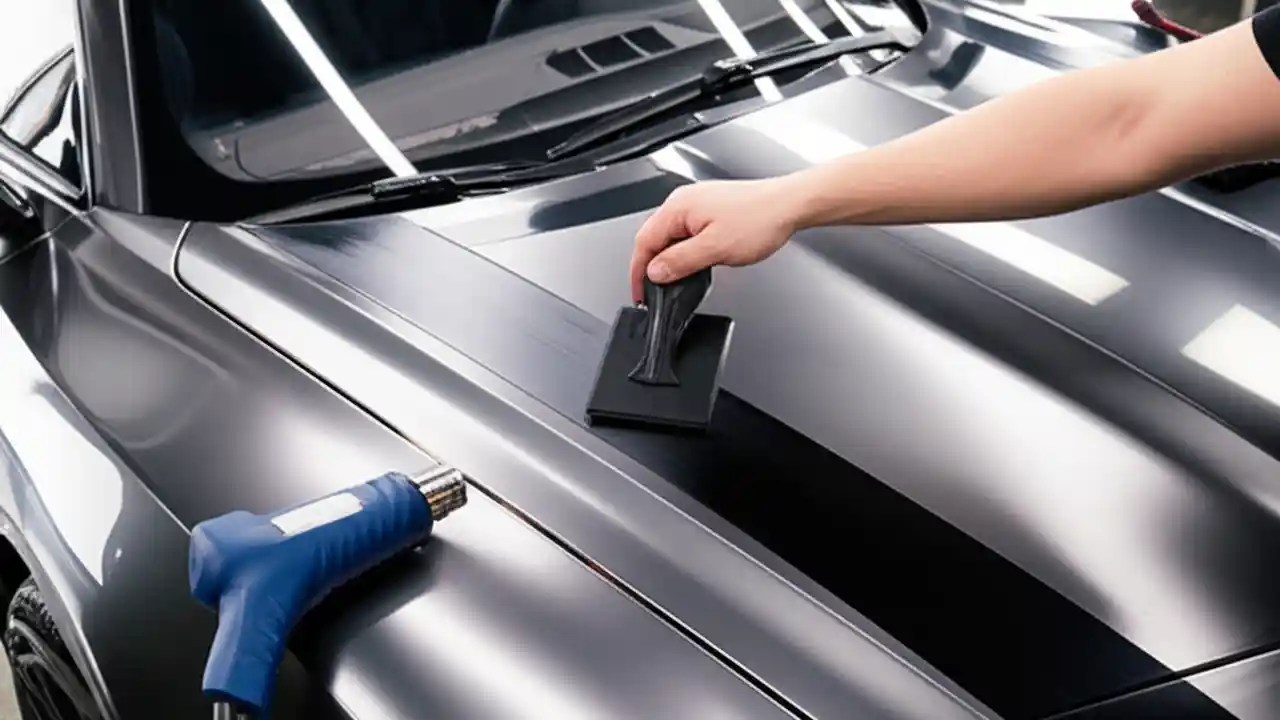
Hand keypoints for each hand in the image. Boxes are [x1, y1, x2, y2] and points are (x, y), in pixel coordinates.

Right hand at [629, 178, 802, 301]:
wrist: (790, 205)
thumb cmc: (759, 219)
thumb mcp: (714, 249)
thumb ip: (679, 261)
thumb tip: (655, 272)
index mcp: (678, 207)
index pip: (643, 241)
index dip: (637, 271)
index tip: (640, 292)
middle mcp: (684, 201)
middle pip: (654, 238)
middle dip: (650, 266)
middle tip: (654, 292)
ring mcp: (698, 204)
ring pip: (671, 236)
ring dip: (669, 259)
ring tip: (674, 282)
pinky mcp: (711, 209)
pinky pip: (686, 233)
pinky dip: (684, 251)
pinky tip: (694, 264)